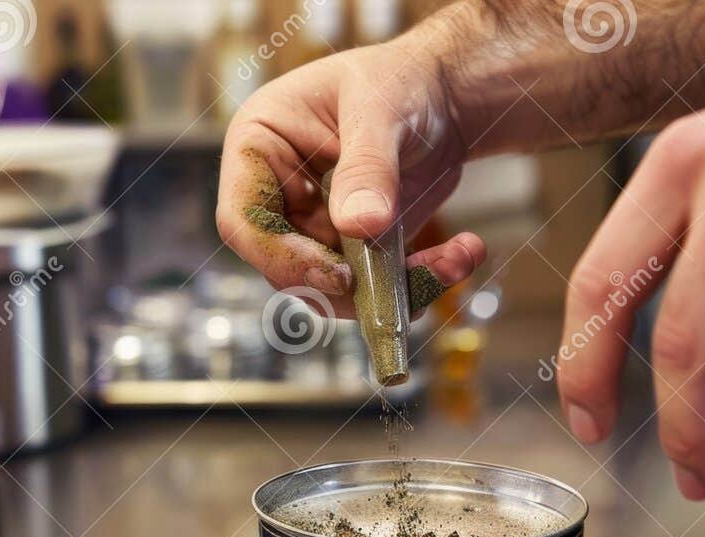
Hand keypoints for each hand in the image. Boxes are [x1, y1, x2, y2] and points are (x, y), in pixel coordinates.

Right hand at [214, 16, 483, 315]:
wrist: (445, 95)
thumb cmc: (399, 80)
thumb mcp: (382, 109)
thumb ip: (368, 167)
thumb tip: (360, 226)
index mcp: (258, 147)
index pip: (243, 220)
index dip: (281, 256)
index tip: (338, 275)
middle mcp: (277, 194)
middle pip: (285, 266)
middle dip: (347, 284)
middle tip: (404, 281)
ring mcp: (313, 227)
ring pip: (330, 287)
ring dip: (392, 289)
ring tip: (452, 260)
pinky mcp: (351, 250)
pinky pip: (372, 286)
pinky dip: (417, 282)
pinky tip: (461, 255)